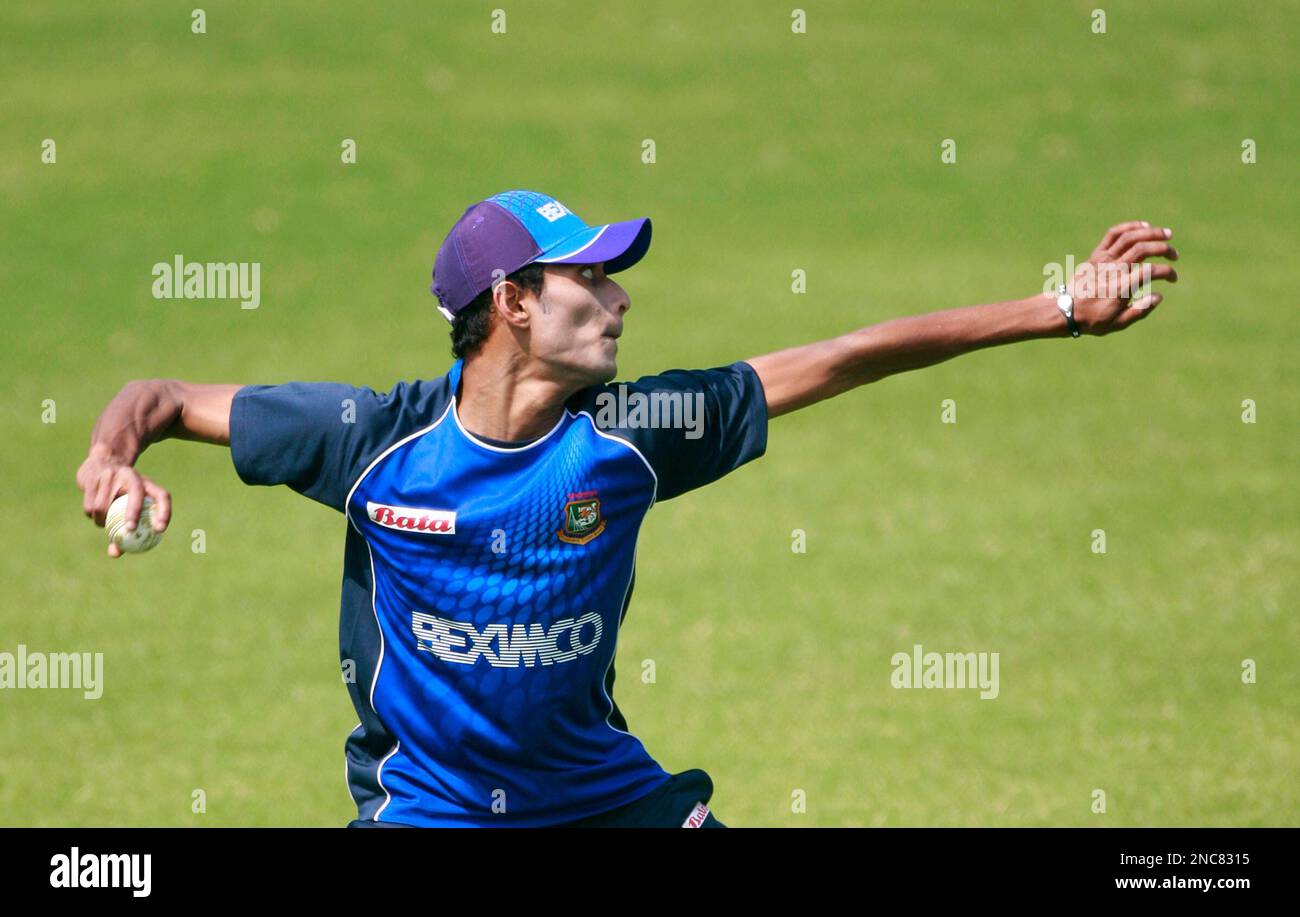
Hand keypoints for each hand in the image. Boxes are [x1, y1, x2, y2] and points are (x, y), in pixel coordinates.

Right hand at [75, 443, 170, 557]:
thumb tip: (115, 553)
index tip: (159, 530)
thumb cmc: (119, 492)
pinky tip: (93, 512)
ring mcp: (111, 475)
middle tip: (130, 529)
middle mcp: (131, 476)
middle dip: (133, 512)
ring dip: (101, 521)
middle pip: (137, 493)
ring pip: (104, 506)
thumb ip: (122, 530)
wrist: (101, 462)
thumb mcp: (125, 506)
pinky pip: (90, 506)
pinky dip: (91, 516)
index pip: (162, 496)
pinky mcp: (92, 478)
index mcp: (146, 483)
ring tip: (102, 522)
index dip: (164, 512)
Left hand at [1067, 221, 1178, 335]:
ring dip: (1151, 233)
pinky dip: (1129, 226)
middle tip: (1175, 255)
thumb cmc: (1092, 320)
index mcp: (1121, 288)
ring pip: (1130, 238)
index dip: (1167, 272)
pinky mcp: (1096, 255)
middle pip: (1143, 249)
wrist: (1064, 311)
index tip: (1173, 278)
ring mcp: (1103, 260)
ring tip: (1167, 234)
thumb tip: (1159, 296)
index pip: (1150, 271)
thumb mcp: (1118, 323)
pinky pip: (1113, 234)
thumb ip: (1140, 310)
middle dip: (1164, 249)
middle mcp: (1113, 270)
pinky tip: (1144, 226)